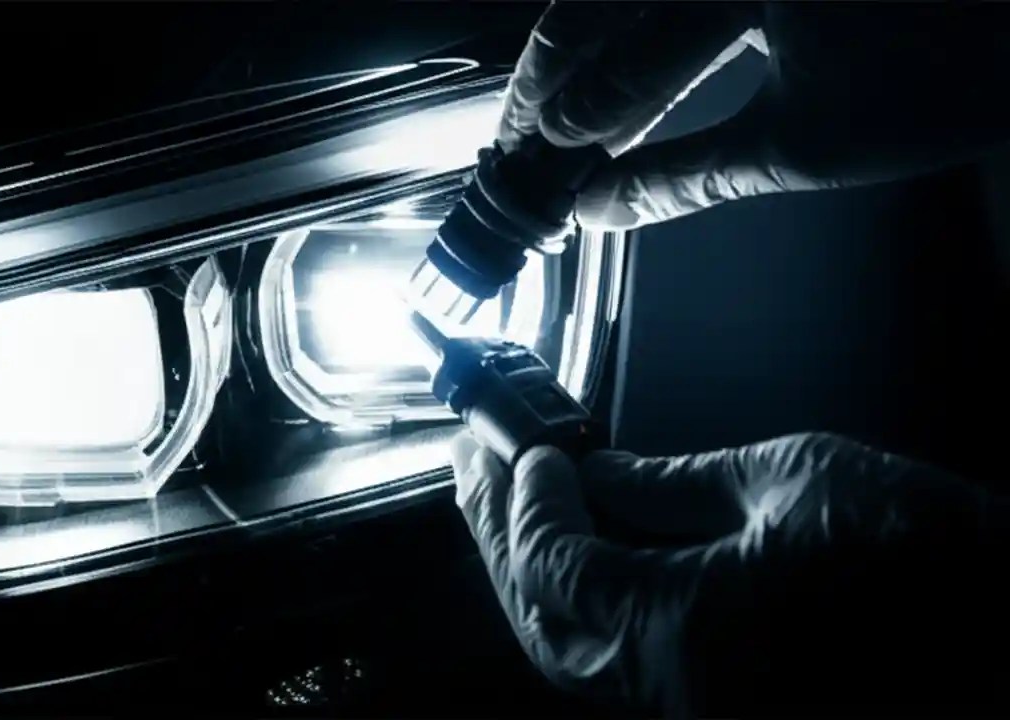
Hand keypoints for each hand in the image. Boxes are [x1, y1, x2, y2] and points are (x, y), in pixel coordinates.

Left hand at [450, 431, 1000, 714]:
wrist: (1004, 628)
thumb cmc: (929, 556)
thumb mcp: (789, 483)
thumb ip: (669, 480)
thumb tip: (594, 469)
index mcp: (686, 632)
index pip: (556, 558)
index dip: (530, 493)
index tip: (525, 444)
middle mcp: (670, 690)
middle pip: (539, 613)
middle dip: (503, 530)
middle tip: (481, 464)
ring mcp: (687, 709)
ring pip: (564, 649)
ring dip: (531, 569)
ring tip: (512, 500)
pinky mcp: (708, 706)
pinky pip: (609, 664)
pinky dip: (577, 605)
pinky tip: (572, 551)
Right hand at [499, 2, 1009, 229]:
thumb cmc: (952, 73)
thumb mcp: (805, 147)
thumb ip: (685, 176)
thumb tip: (604, 209)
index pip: (621, 53)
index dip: (566, 114)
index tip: (534, 161)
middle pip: (605, 4)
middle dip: (554, 75)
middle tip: (518, 136)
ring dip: (590, 48)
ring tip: (554, 107)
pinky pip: (675, 1)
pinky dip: (641, 32)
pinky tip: (621, 69)